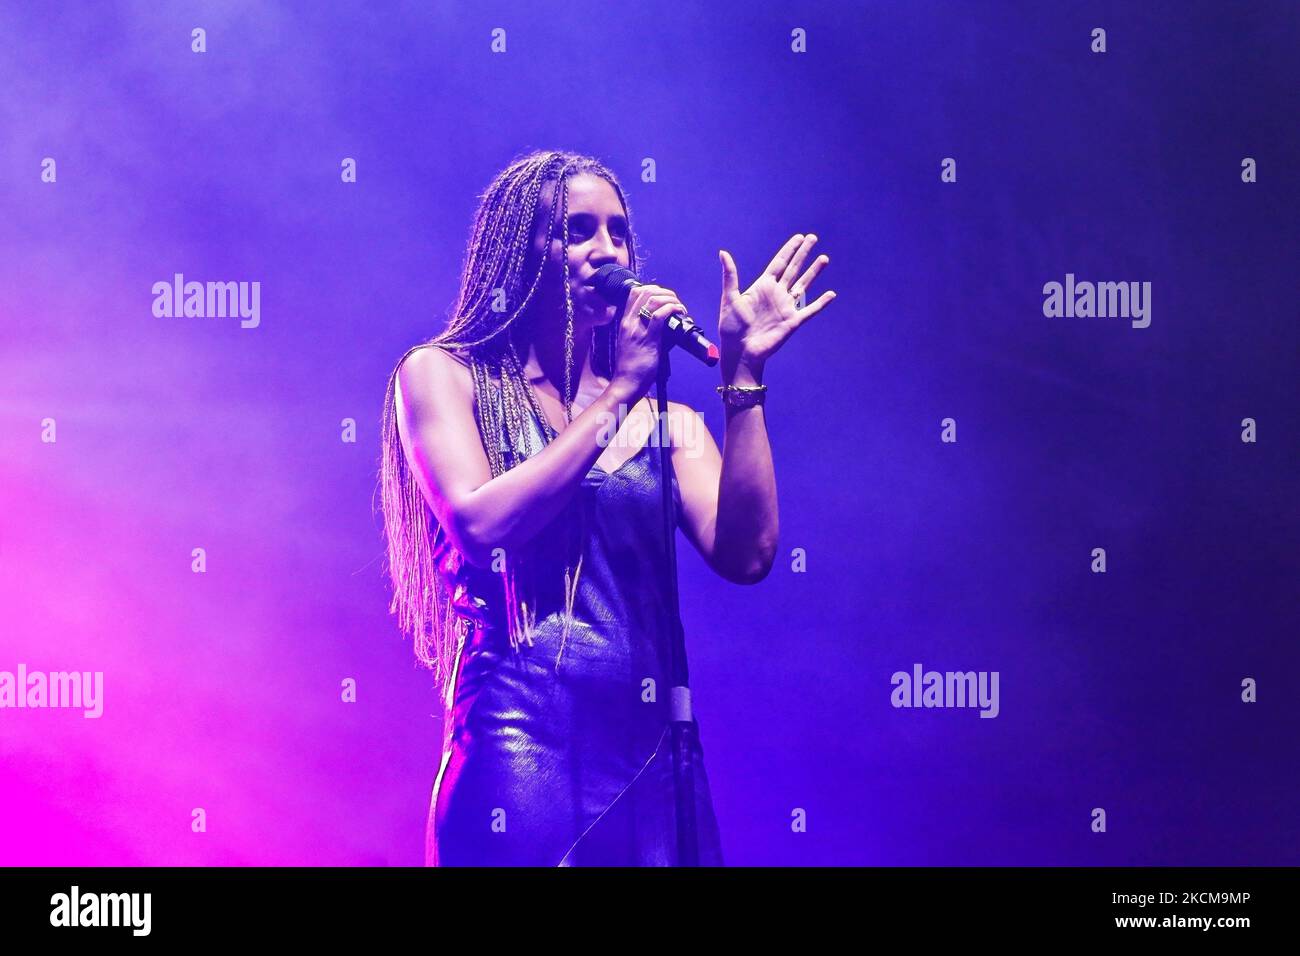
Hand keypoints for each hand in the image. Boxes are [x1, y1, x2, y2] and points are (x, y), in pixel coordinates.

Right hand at [610, 283, 687, 398]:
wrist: (626, 383)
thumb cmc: (631, 366)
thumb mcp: (632, 342)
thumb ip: (643, 330)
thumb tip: (664, 323)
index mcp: (625, 322)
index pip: (634, 293)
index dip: (652, 289)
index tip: (664, 297)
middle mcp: (630, 322)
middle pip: (645, 291)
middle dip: (665, 292)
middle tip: (676, 301)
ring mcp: (638, 329)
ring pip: (653, 299)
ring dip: (671, 299)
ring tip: (680, 307)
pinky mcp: (648, 339)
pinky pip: (660, 315)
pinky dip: (673, 309)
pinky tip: (680, 313)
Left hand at [718, 234, 835, 379]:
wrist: (740, 352)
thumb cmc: (731, 327)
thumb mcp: (730, 298)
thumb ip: (730, 275)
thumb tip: (723, 252)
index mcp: (762, 286)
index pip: (779, 263)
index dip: (789, 249)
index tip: (799, 237)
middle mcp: (776, 294)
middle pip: (793, 269)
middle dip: (803, 253)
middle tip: (813, 238)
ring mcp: (785, 307)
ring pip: (803, 285)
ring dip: (814, 272)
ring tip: (824, 258)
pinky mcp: (792, 322)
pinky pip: (810, 310)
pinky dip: (821, 303)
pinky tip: (831, 294)